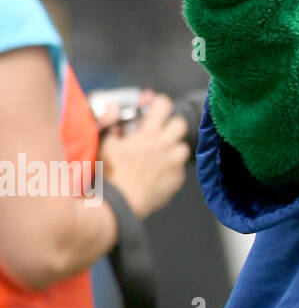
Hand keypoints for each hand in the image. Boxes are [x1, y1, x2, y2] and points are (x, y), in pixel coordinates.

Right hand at [100, 93, 189, 218]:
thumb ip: (111, 124)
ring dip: (173, 148)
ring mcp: (173, 162)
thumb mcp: (105, 145)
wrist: (120, 204)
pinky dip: (172, 168)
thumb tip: (113, 107)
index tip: (154, 107)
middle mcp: (165, 145)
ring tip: (159, 155)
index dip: (159, 103)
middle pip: (180, 123)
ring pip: (183, 147)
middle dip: (171, 125)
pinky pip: (180, 168)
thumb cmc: (110, 175)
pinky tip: (158, 172)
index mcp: (148, 134)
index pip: (163, 105)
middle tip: (159, 133)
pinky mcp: (178, 178)